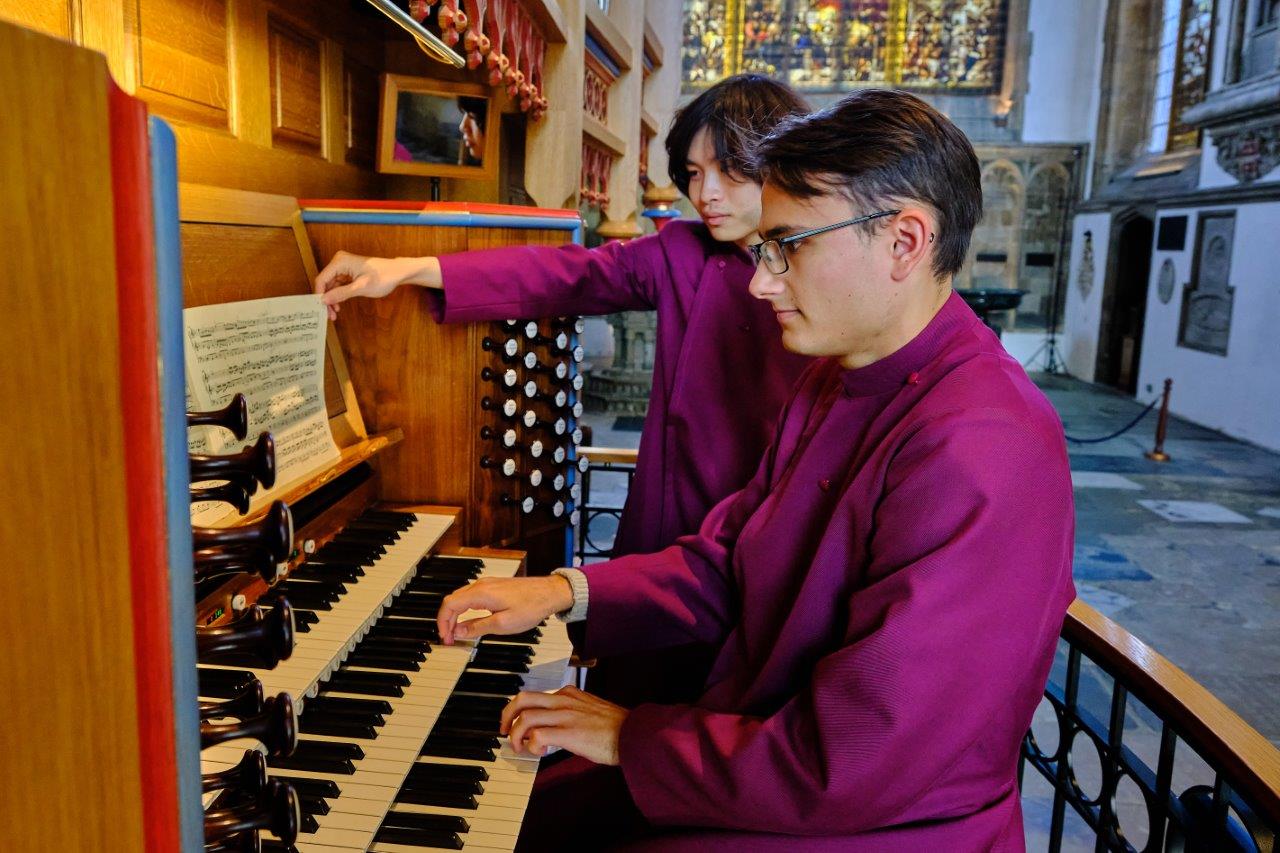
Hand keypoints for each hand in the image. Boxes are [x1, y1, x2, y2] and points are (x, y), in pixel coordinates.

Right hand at [313, 251, 441, 319]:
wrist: (398, 272)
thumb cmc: (383, 277)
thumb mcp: (361, 288)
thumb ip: (341, 294)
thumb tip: (324, 300)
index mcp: (340, 262)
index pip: (321, 279)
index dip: (319, 296)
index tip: (321, 309)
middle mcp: (339, 261)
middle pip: (325, 283)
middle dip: (326, 299)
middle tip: (329, 315)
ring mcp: (344, 267)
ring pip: (331, 285)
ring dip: (332, 299)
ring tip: (334, 314)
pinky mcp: (348, 272)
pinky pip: (338, 285)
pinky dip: (338, 296)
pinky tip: (339, 306)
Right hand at [436, 575, 573, 644]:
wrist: (549, 593)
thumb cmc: (531, 606)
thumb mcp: (502, 624)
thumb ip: (477, 627)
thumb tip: (458, 631)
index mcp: (480, 594)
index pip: (449, 605)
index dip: (442, 622)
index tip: (445, 637)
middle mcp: (481, 585)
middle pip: (452, 601)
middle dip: (447, 620)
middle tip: (449, 639)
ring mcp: (487, 584)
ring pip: (461, 598)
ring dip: (456, 615)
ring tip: (457, 633)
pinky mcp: (493, 587)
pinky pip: (471, 597)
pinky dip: (465, 610)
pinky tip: (469, 621)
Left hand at [501, 685, 627, 764]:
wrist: (634, 734)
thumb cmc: (615, 727)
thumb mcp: (589, 711)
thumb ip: (569, 713)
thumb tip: (552, 729)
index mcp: (569, 694)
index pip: (534, 694)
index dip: (519, 710)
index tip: (514, 722)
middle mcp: (564, 700)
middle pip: (522, 699)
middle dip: (506, 715)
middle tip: (504, 731)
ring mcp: (565, 715)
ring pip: (525, 717)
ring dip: (515, 735)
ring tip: (520, 747)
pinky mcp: (568, 732)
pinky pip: (537, 734)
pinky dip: (532, 745)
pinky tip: (539, 752)